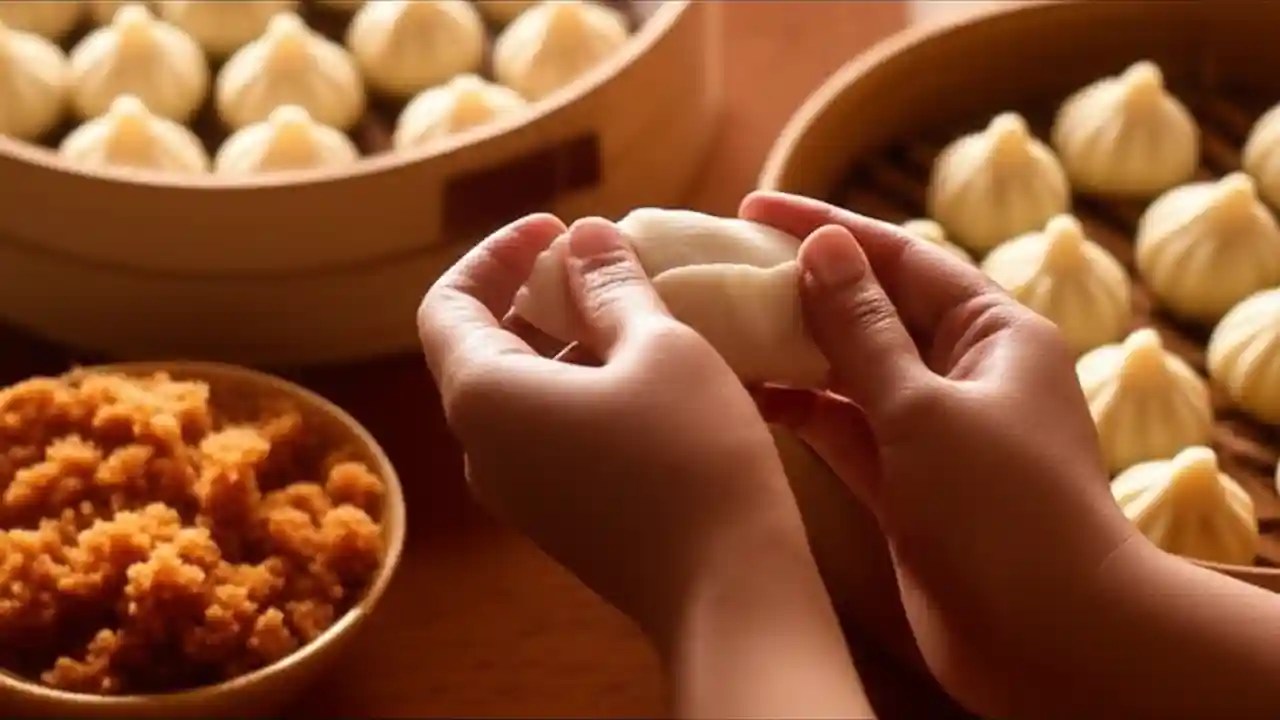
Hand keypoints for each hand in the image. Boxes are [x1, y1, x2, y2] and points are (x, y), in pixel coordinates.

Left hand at [419, 215, 873, 717]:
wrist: (730, 593)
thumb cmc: (691, 456)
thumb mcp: (659, 348)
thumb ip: (610, 284)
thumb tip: (584, 236)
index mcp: (484, 398)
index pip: (448, 303)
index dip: (495, 254)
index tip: (554, 227)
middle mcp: (481, 449)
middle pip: (482, 347)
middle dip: (535, 292)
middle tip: (600, 257)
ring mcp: (517, 491)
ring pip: (521, 390)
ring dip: (567, 337)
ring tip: (635, 304)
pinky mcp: (558, 516)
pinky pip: (550, 430)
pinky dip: (582, 384)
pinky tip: (647, 368)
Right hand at [741, 192, 1142, 717]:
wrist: (1053, 638)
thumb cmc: (1003, 511)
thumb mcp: (925, 409)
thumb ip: (864, 331)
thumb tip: (823, 247)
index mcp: (993, 331)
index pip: (900, 257)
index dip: (826, 228)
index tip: (751, 209)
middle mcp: (965, 371)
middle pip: (872, 310)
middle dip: (802, 289)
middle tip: (721, 270)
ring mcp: (933, 429)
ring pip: (851, 371)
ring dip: (793, 352)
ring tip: (719, 328)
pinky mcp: (906, 482)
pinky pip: (845, 428)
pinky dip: (801, 411)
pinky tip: (749, 397)